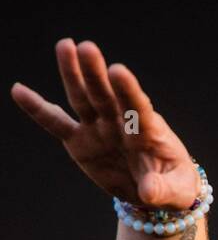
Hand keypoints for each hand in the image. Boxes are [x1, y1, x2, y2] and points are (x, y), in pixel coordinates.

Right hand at [10, 38, 199, 209]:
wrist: (157, 191)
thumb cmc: (173, 184)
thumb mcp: (176, 192)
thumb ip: (162, 189)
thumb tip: (148, 193)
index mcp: (149, 131)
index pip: (138, 107)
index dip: (128, 90)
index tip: (117, 71)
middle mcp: (120, 122)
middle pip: (106, 96)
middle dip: (96, 74)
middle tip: (86, 47)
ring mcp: (98, 128)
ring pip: (82, 99)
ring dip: (72, 75)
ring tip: (65, 46)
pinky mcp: (80, 140)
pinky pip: (56, 123)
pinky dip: (38, 108)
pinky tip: (19, 91)